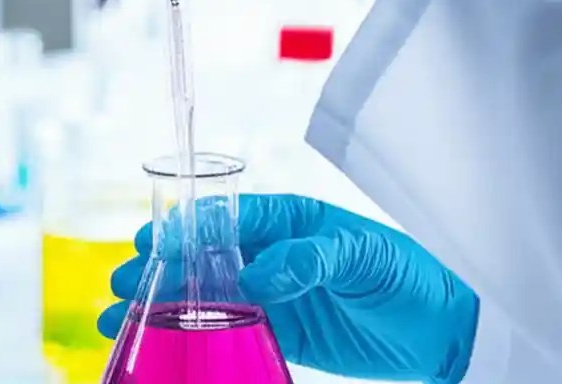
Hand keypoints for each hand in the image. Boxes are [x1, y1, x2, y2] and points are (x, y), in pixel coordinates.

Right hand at [99, 194, 479, 383]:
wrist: (444, 330)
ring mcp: (269, 292)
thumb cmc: (408, 275)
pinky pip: (223, 332)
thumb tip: (258, 276)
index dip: (186, 229)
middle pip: (200, 256)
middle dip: (157, 268)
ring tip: (118, 317)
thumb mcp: (363, 254)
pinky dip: (187, 336)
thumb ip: (309, 257)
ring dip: (159, 304)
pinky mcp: (274, 331)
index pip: (224, 217)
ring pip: (202, 295)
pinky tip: (155, 344)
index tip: (155, 244)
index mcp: (287, 218)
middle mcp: (269, 252)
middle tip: (122, 284)